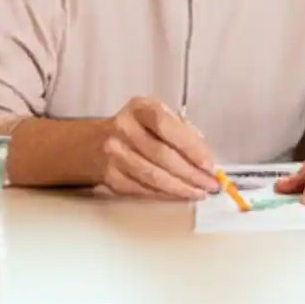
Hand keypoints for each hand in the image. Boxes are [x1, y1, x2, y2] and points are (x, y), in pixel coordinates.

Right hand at [95, 97, 218, 199]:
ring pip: (153, 176)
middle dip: (191, 173)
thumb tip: (204, 157)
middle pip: (162, 155)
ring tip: (199, 192)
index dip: (191, 147)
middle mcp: (123, 128)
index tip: (208, 164)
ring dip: (180, 188)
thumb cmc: (137, 129)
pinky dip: (164, 194)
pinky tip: (178, 194)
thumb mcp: (158, 117)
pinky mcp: (110, 176)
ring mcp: (114, 153)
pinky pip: (142, 189)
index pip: (168, 127)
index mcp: (140, 108)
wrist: (94, 143)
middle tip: (210, 183)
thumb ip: (182, 131)